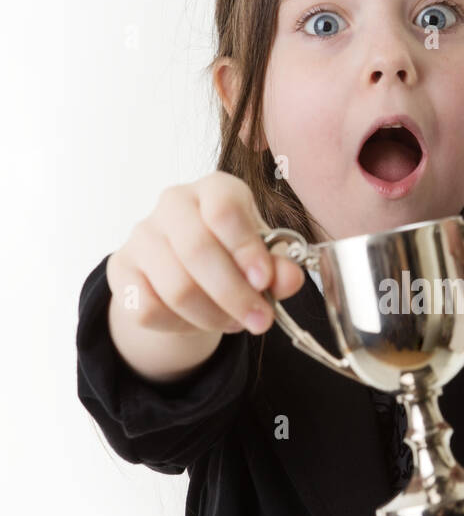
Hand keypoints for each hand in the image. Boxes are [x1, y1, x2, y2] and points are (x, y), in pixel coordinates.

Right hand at [106, 169, 305, 338]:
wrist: (185, 271)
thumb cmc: (233, 256)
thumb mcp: (262, 258)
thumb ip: (280, 267)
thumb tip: (290, 279)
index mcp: (215, 188)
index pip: (223, 209)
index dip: (246, 249)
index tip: (265, 283)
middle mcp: (174, 202)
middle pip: (197, 250)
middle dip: (234, 295)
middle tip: (260, 321)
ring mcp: (142, 234)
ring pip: (176, 287)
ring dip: (212, 316)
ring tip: (233, 322)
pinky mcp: (121, 268)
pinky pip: (147, 309)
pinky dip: (179, 326)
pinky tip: (197, 321)